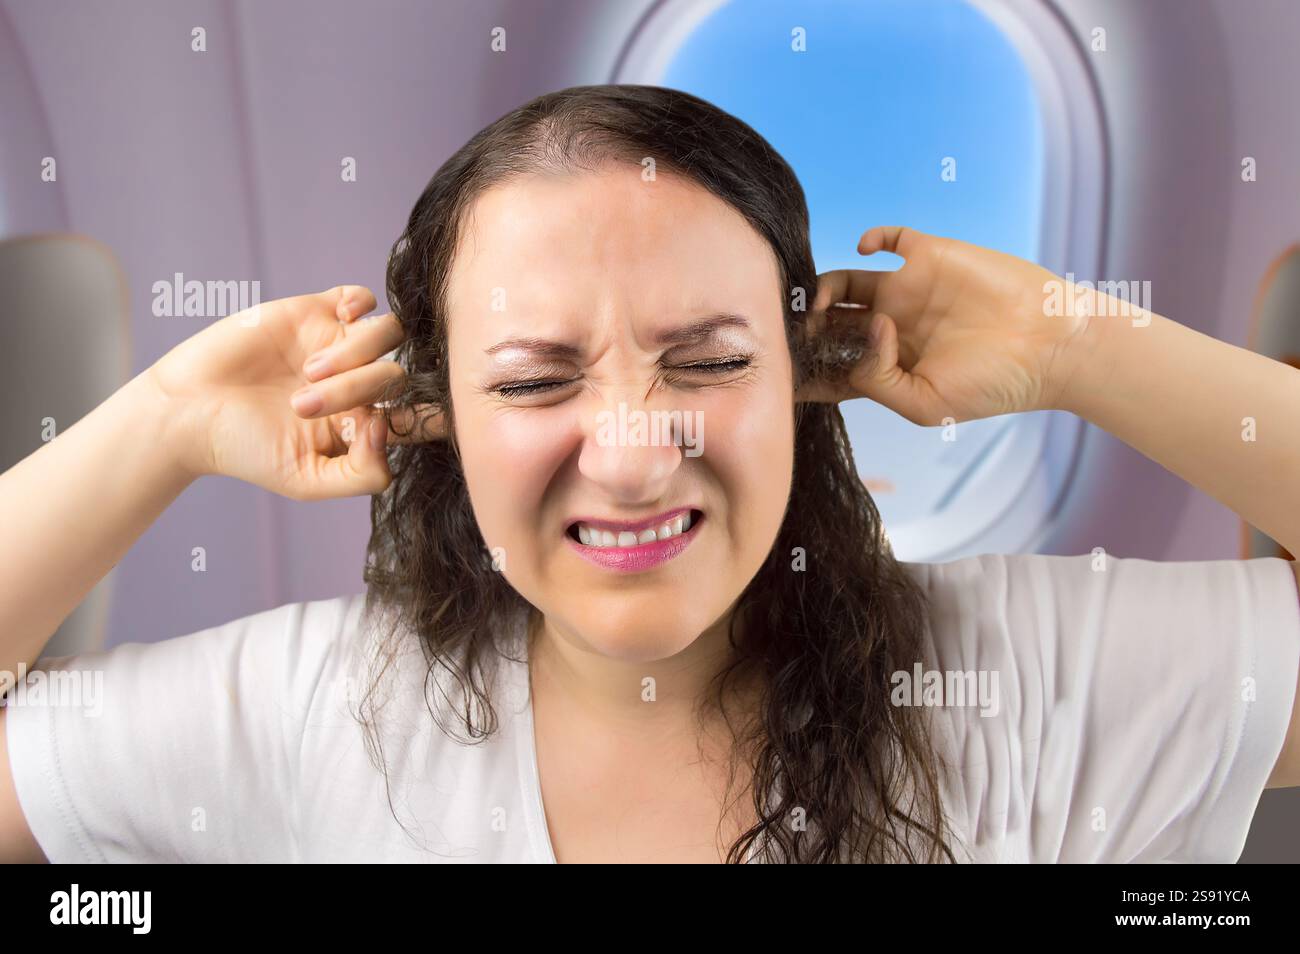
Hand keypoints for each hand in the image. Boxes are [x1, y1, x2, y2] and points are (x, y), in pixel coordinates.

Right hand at [148, 285, 433, 499]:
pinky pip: (362, 297)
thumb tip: (389, 428)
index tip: (403, 422)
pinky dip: (360, 304)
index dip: (429, 416)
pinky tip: (335, 320)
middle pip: (396, 376)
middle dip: (356, 390)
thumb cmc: (247, 450)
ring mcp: (340, 345)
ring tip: (307, 373)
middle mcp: (360, 383)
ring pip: (388, 335)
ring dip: (355, 353)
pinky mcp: (315, 313)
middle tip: (302, 405)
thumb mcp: (308, 481)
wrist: (190, 410)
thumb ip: (363, 473)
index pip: (419, 415)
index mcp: (365, 423)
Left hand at [797, 226, 1092, 423]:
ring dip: (820, 288)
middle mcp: (891, 327)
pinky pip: (888, 239)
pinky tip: (861, 251)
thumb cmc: (995, 385)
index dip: (804, 368)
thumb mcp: (926, 404)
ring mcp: (908, 291)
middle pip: (828, 322)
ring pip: (844, 282)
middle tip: (786, 331)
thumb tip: (865, 333)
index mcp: (888, 366)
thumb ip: (877, 379)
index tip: (779, 373)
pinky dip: (868, 238)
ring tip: (816, 303)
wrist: (1050, 346)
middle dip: (802, 328)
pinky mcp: (930, 258)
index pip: (831, 365)